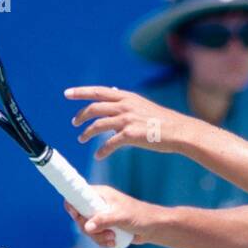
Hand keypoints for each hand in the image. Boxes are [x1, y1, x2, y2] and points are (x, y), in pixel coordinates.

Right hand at [63, 185, 151, 247]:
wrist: (152, 227)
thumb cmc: (140, 216)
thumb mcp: (121, 217)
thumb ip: (104, 220)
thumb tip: (87, 227)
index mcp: (99, 194)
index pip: (77, 195)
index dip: (72, 205)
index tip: (78, 216)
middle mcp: (97, 204)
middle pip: (79, 217)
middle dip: (89, 229)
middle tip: (104, 232)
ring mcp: (100, 217)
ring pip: (87, 230)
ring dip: (98, 238)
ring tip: (112, 238)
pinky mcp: (104, 228)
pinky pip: (95, 236)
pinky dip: (102, 241)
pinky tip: (113, 242)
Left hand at [65, 86, 191, 158]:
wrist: (179, 131)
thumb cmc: (163, 120)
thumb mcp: (143, 104)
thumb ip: (127, 101)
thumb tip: (115, 92)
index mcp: (127, 97)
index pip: (98, 91)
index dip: (81, 92)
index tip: (67, 93)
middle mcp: (125, 106)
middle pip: (94, 108)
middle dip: (81, 116)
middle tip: (74, 123)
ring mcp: (127, 120)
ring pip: (98, 125)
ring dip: (87, 133)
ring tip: (81, 139)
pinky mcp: (130, 135)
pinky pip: (109, 144)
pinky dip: (102, 151)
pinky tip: (98, 156)